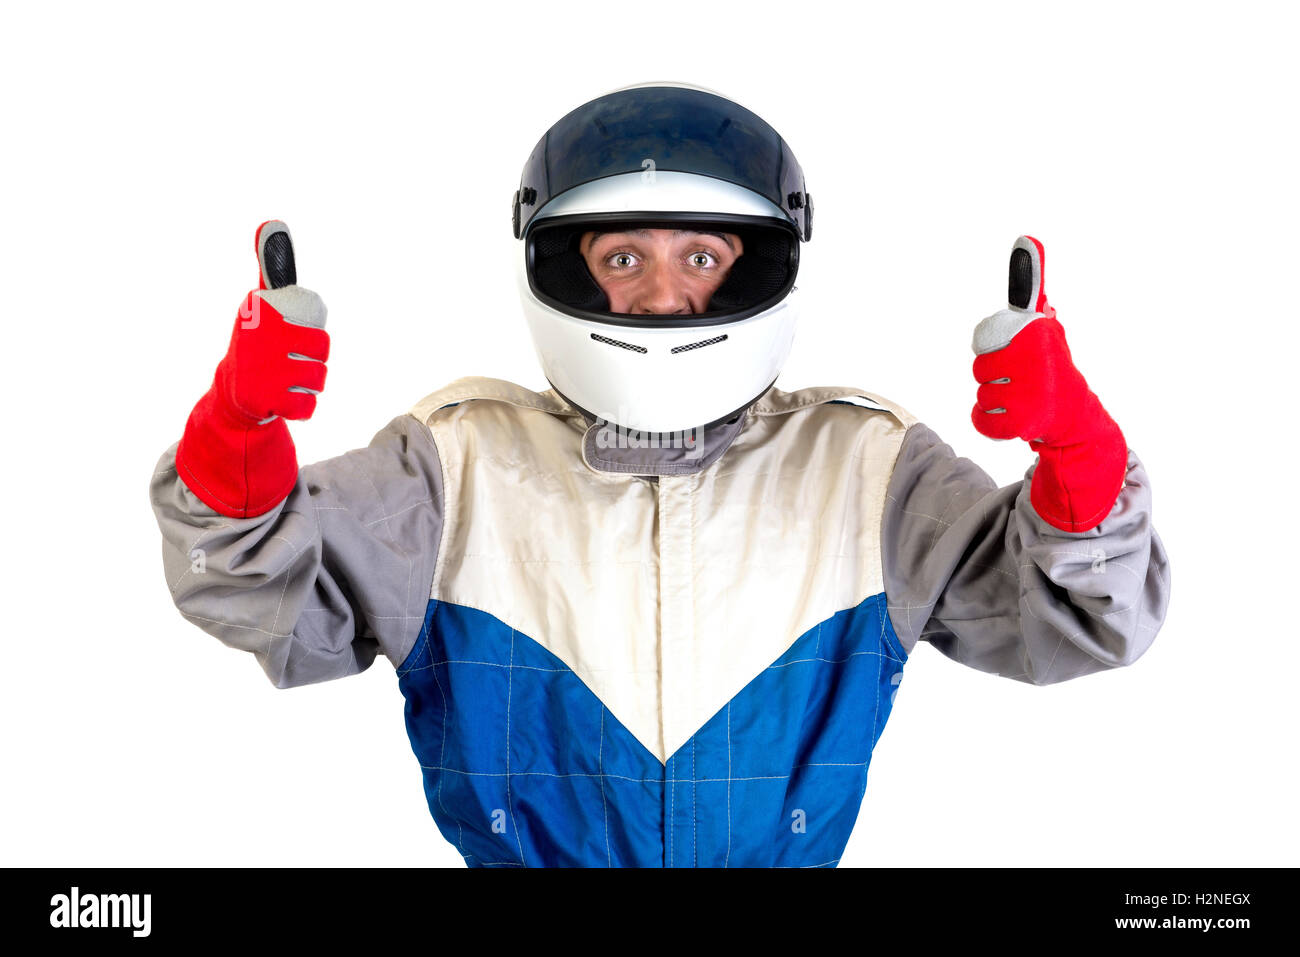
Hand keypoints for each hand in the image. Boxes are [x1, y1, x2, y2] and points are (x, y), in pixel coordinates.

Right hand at [175, 221, 328, 517]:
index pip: (316, 334)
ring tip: (291, 381)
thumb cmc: (257, 342)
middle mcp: (260, 339)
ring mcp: (263, 372)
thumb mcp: (262, 303)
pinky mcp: (265, 401)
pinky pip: (309, 407)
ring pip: (319, 380)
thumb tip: (272, 221)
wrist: (234, 392)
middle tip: (296, 363)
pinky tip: (286, 402)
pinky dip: (303, 409)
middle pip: (322, 354)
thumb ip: (270, 267)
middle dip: (316, 362)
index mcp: (263, 312)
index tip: (294, 344)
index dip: (314, 341)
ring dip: (312, 385)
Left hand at [969, 236, 1127, 532]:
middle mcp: (1036, 357)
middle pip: (979, 368)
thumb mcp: (1043, 325)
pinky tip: (1010, 416)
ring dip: (994, 400)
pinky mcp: (1023, 421)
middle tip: (1019, 377)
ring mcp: (1031, 391)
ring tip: (1021, 397)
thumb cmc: (1050, 364)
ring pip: (981, 395)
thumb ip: (1032, 290)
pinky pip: (982, 420)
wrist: (1074, 415)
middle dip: (992, 375)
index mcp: (1037, 330)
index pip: (984, 341)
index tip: (1014, 353)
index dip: (993, 349)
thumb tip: (1026, 239)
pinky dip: (989, 421)